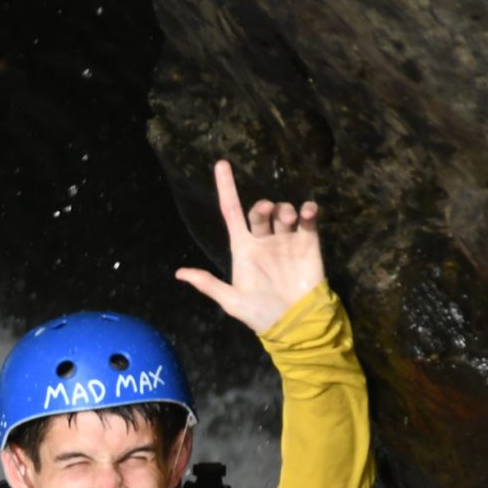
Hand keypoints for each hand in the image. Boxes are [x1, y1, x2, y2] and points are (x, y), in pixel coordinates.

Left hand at [175, 159, 326, 335]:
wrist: (295, 323)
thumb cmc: (260, 314)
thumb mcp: (231, 300)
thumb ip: (208, 284)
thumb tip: (179, 274)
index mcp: (244, 249)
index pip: (232, 212)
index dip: (226, 188)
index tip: (221, 164)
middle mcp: (264, 240)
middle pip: (260, 211)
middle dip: (263, 206)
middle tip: (268, 212)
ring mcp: (287, 241)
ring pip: (283, 212)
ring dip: (284, 210)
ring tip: (288, 220)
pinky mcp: (308, 243)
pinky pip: (308, 220)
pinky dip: (308, 211)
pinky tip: (307, 213)